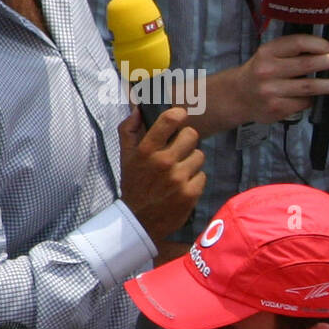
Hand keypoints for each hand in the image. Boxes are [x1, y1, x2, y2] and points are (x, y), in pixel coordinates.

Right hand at [119, 106, 206, 244]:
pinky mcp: (191, 192)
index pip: (168, 121)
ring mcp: (179, 178)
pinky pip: (202, 175)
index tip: (181, 116)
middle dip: (187, 141)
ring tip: (179, 171)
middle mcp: (164, 162)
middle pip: (192, 135)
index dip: (179, 114)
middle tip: (180, 150)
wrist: (139, 220)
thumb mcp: (125, 156)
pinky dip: (195, 179)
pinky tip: (183, 186)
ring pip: (199, 155)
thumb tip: (139, 109)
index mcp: (146, 151)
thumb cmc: (134, 184)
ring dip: (191, 161)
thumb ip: (129, 130)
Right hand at [237, 34, 328, 124]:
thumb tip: (327, 52)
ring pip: (309, 87)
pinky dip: (313, 98)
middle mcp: (268, 70)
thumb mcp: (270, 55)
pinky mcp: (277, 108)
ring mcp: (272, 91)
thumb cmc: (260, 72)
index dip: (318, 44)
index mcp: (268, 52)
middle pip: (307, 65)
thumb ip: (293, 52)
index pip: (297, 43)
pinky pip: (304, 102)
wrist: (238, 96)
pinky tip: (318, 96)